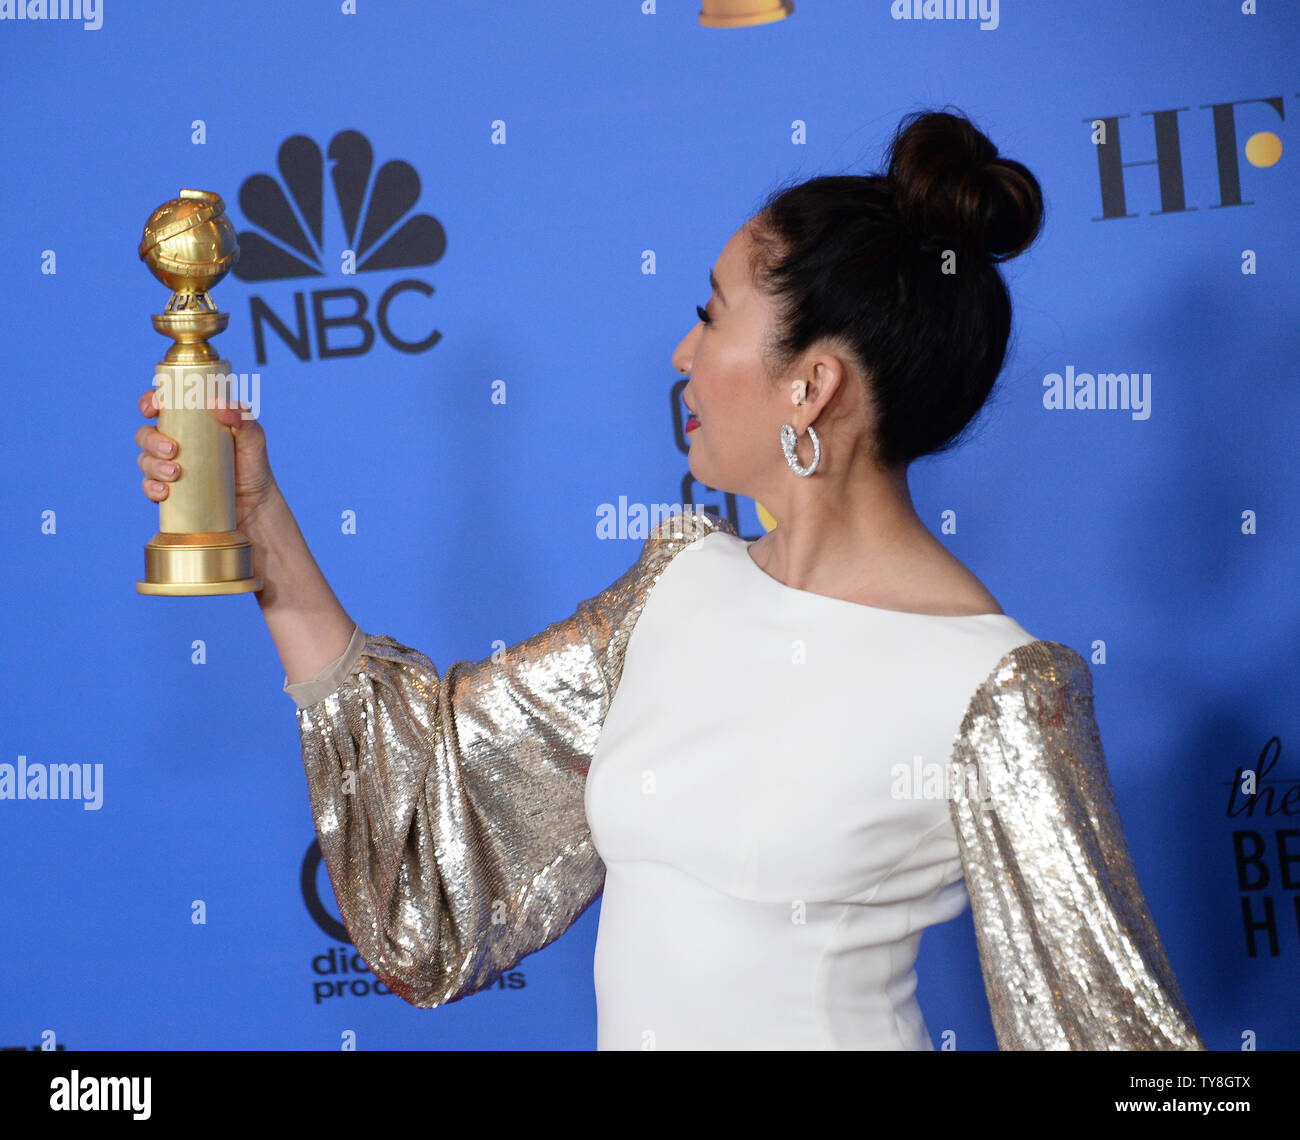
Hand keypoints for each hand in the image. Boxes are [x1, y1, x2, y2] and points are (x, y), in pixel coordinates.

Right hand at [134, 387, 279, 531]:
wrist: (255, 506)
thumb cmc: (253, 466)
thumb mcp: (253, 439)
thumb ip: (242, 418)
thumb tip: (219, 405)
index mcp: (191, 424)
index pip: (162, 406)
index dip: (149, 402)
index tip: (152, 408)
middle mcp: (175, 443)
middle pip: (146, 434)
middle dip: (152, 440)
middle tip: (173, 449)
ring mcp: (170, 468)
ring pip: (145, 460)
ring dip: (153, 465)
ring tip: (175, 472)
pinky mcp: (170, 492)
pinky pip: (149, 488)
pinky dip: (152, 488)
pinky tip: (165, 492)